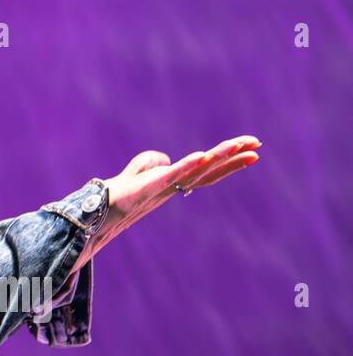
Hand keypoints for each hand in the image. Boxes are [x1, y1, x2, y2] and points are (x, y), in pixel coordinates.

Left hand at [78, 134, 261, 265]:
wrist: (98, 210)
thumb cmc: (118, 194)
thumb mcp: (137, 172)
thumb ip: (149, 163)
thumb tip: (164, 159)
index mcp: (176, 182)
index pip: (208, 170)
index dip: (229, 161)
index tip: (252, 150)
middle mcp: (176, 185)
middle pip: (211, 170)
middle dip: (234, 158)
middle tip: (258, 146)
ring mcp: (166, 186)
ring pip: (199, 170)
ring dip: (220, 157)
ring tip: (241, 145)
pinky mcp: (151, 185)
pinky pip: (173, 174)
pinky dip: (188, 165)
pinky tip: (202, 156)